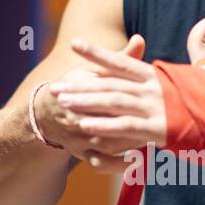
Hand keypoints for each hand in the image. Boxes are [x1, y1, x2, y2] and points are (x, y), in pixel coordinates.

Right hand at [35, 35, 147, 162]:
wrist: (46, 113)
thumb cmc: (79, 86)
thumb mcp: (95, 71)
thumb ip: (121, 60)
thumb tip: (140, 39)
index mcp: (85, 89)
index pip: (110, 92)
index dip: (133, 95)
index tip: (157, 95)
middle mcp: (81, 114)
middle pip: (108, 118)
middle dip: (133, 121)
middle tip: (159, 122)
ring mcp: (81, 137)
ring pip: (106, 142)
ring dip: (128, 144)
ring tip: (152, 141)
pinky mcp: (82, 154)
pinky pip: (100, 163)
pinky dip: (116, 165)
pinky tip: (135, 163)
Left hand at [53, 16, 204, 175]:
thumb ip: (202, 46)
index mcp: (161, 75)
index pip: (123, 61)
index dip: (98, 53)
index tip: (75, 45)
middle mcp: (155, 90)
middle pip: (110, 84)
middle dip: (81, 86)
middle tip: (56, 88)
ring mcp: (157, 109)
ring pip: (113, 103)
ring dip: (86, 104)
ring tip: (62, 104)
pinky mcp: (161, 129)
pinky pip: (127, 128)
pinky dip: (105, 128)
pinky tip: (84, 127)